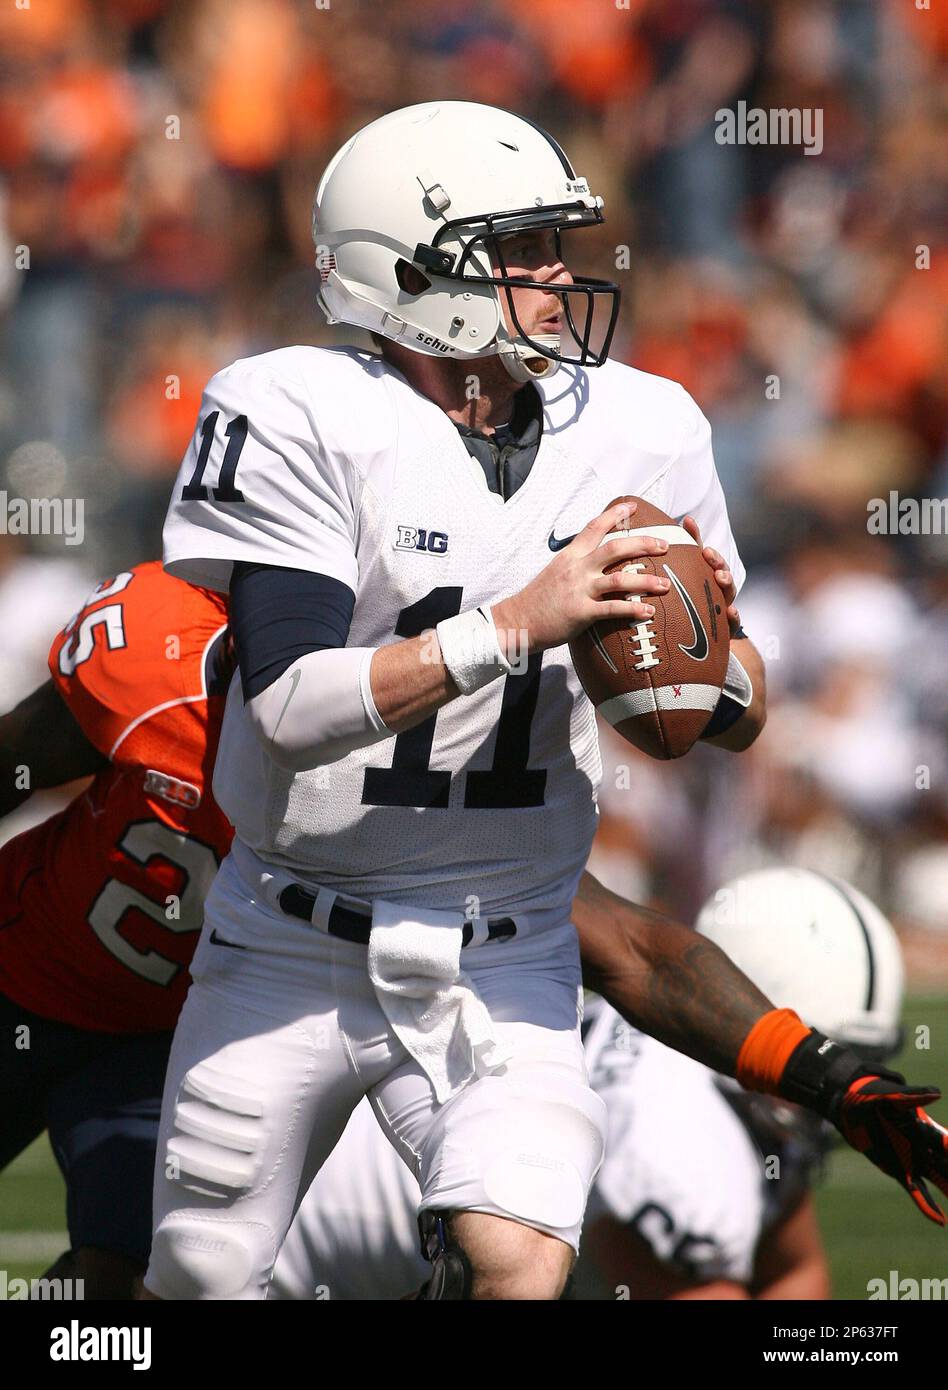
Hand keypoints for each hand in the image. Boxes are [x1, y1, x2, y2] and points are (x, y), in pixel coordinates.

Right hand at [492, 500, 671, 656]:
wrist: (518, 620)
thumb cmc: (539, 599)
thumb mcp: (556, 572)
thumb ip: (577, 564)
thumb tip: (597, 560)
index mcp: (571, 556)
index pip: (594, 527)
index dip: (615, 514)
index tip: (633, 506)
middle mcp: (577, 568)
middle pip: (615, 548)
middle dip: (643, 543)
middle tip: (664, 545)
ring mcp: (579, 590)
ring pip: (620, 579)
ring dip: (646, 581)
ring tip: (666, 584)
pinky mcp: (581, 612)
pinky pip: (613, 609)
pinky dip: (633, 609)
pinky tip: (649, 611)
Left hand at [682, 515, 740, 636]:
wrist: (704, 641)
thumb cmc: (696, 602)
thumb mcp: (690, 575)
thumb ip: (689, 548)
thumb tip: (687, 518)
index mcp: (710, 577)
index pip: (710, 560)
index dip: (707, 550)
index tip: (699, 540)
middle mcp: (720, 590)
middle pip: (722, 573)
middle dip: (717, 562)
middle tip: (708, 554)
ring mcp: (724, 607)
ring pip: (728, 593)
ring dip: (726, 582)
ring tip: (720, 576)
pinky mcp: (727, 629)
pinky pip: (733, 623)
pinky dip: (734, 616)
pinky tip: (731, 610)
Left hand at [836, 1071, 947, 1225]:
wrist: (850, 1107)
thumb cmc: (871, 1095)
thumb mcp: (889, 1096)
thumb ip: (912, 1097)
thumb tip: (938, 1092)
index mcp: (925, 1127)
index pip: (945, 1142)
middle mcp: (924, 1146)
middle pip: (946, 1164)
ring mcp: (914, 1160)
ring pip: (938, 1179)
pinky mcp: (901, 1171)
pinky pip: (917, 1191)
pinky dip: (927, 1205)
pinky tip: (940, 1220)